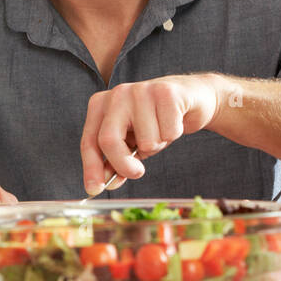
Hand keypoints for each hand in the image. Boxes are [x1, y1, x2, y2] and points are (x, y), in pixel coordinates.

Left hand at [79, 75, 221, 195]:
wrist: (190, 97)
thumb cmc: (156, 121)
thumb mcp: (132, 143)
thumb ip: (116, 161)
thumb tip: (106, 183)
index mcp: (101, 105)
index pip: (89, 141)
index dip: (91, 169)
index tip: (94, 190)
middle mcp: (117, 94)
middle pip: (109, 140)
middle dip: (123, 165)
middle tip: (137, 172)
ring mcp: (140, 90)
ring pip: (146, 141)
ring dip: (158, 144)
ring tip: (161, 130)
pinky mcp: (166, 92)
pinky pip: (169, 132)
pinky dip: (174, 134)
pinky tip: (175, 120)